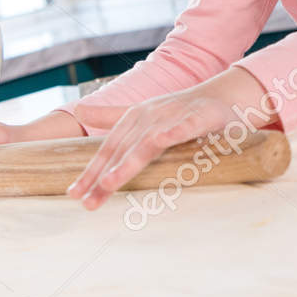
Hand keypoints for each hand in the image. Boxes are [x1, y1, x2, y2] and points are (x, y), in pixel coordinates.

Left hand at [68, 71, 272, 209]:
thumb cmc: (179, 108)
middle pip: (123, 149)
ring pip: (148, 142)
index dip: (92, 171)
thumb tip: (78, 110)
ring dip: (129, 162)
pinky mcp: (199, 117)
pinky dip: (174, 132)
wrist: (221, 95)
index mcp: (134, 118)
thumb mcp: (141, 112)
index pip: (110, 149)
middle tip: (87, 201)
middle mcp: (149, 116)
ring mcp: (173, 116)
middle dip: (104, 175)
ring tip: (110, 183)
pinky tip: (161, 142)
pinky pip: (185, 127)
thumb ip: (110, 115)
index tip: (74, 194)